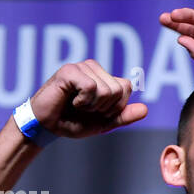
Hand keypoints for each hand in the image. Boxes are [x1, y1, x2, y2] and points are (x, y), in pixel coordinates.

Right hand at [28, 61, 146, 138]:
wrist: (48, 126)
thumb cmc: (73, 122)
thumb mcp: (104, 123)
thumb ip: (124, 116)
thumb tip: (145, 110)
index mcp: (104, 77)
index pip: (126, 87)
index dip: (116, 106)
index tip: (99, 111)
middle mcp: (94, 68)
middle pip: (119, 89)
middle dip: (104, 107)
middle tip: (86, 108)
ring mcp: (81, 67)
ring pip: (106, 89)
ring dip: (92, 105)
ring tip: (78, 104)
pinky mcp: (69, 70)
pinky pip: (91, 87)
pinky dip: (83, 101)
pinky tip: (71, 100)